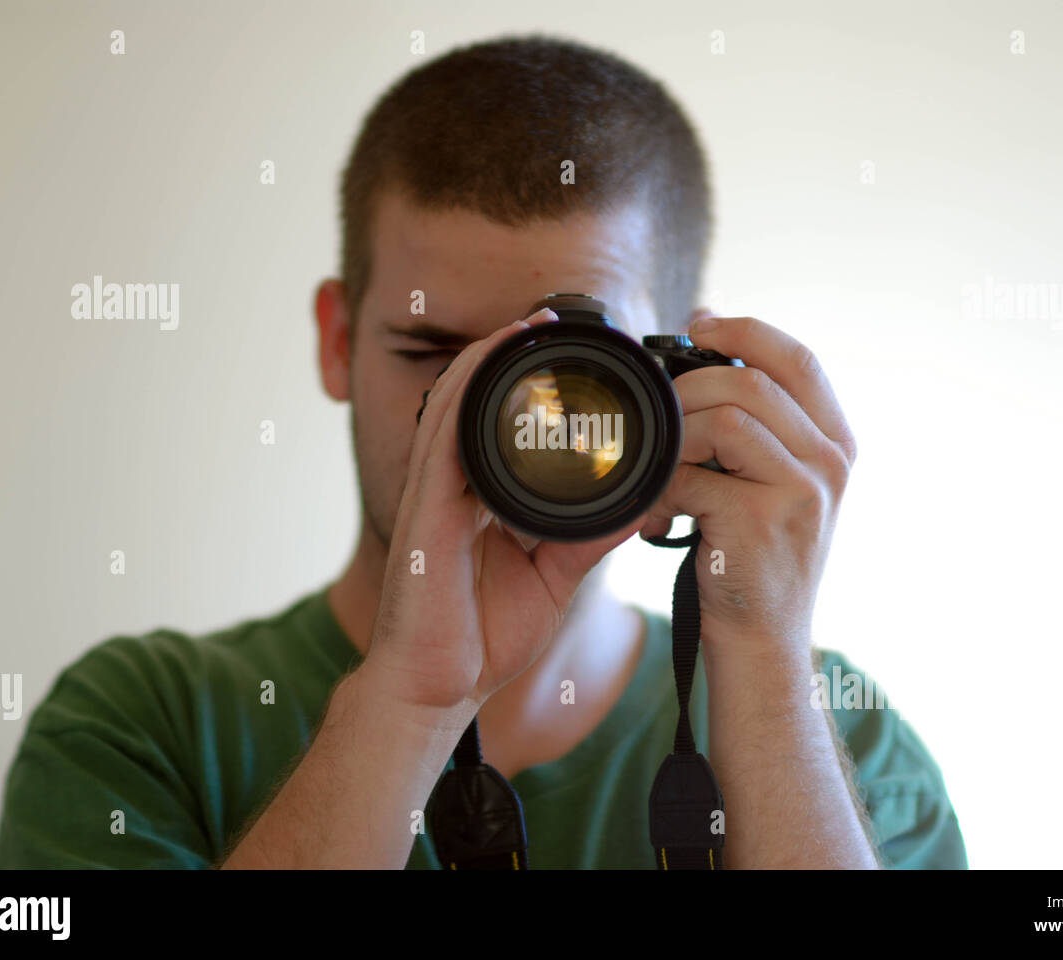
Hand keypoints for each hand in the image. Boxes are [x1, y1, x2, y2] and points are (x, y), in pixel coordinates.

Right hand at [365, 308, 643, 710]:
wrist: (439, 689)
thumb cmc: (483, 637)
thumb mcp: (554, 575)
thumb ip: (588, 537)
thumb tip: (638, 506)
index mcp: (479, 497)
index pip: (503, 422)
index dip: (531, 380)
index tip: (577, 352)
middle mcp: (452, 484)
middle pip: (477, 397)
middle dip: (514, 351)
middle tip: (558, 316)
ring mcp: (433, 490)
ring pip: (457, 399)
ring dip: (493, 353)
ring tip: (534, 320)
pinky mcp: (424, 504)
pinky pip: (443, 430)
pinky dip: (470, 386)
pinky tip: (496, 358)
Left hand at [640, 311, 856, 656]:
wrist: (761, 644)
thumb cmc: (751, 558)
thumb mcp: (770, 483)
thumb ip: (754, 424)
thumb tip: (706, 336)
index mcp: (835, 444)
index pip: (798, 359)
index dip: (745, 331)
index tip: (696, 322)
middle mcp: (831, 462)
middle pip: (750, 382)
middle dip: (687, 388)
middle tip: (655, 416)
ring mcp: (804, 490)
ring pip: (724, 417)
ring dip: (673, 439)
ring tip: (659, 476)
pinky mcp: (764, 520)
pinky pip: (693, 474)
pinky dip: (662, 492)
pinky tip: (660, 520)